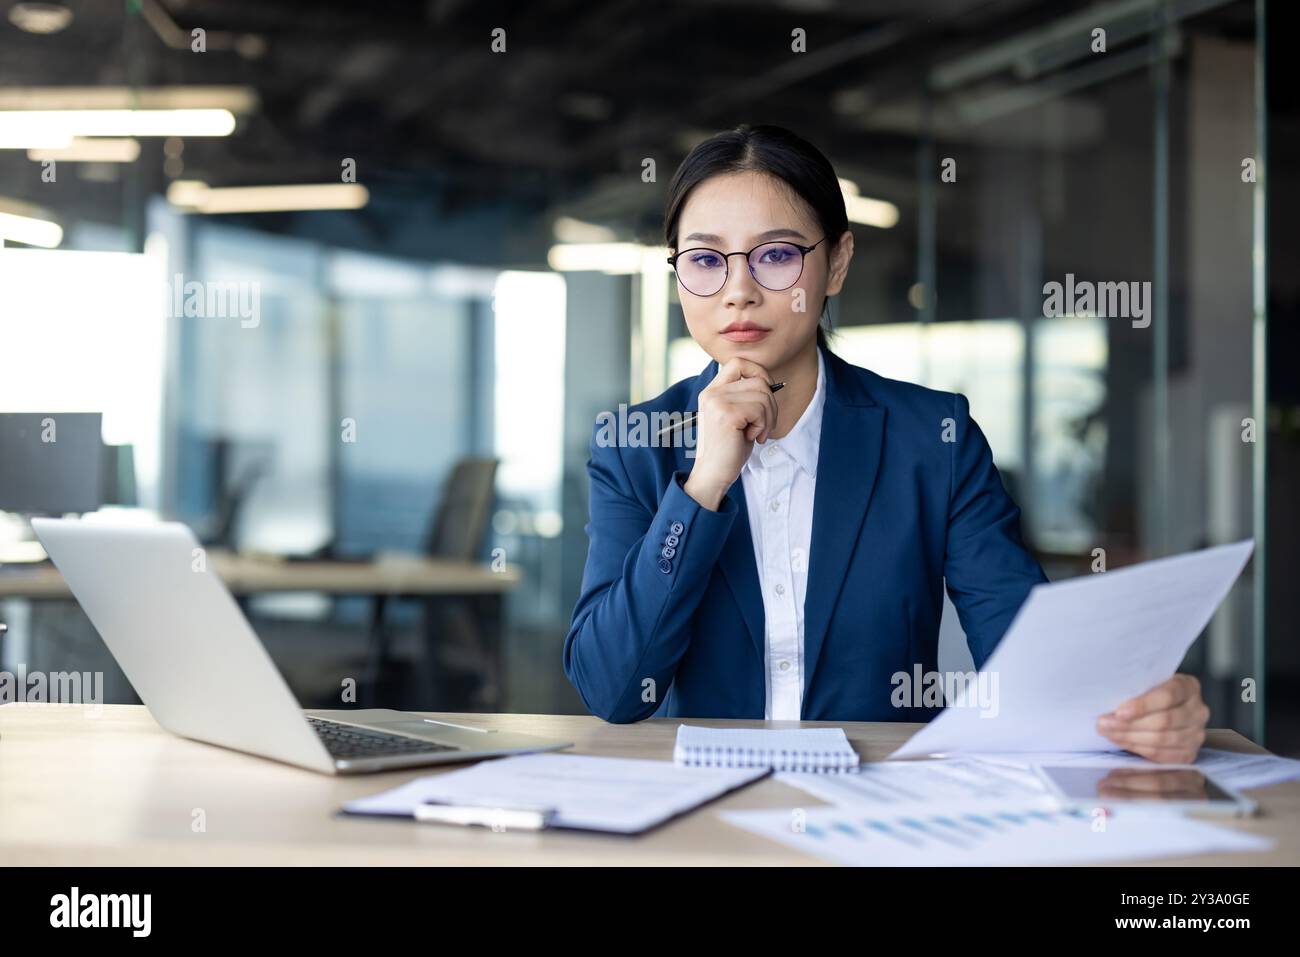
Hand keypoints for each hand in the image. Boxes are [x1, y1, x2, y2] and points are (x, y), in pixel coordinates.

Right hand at [683, 357, 778, 509]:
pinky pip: (760, 409)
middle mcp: (711, 393)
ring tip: (756, 433)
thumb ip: (747, 397)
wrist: (712, 476)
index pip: (739, 362)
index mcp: (712, 391)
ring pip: (763, 394)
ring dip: (768, 417)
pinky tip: (752, 438)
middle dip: (771, 402)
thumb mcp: (738, 418)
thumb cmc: (728, 450)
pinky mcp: (726, 414)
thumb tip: (772, 382)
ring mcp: (717, 402)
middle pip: (757, 379)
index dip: (759, 373)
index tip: (764, 396)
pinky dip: (763, 425)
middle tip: (764, 424)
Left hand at [1096, 674, 1208, 763]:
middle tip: (1103, 724)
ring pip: (1161, 739)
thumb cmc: (1150, 693)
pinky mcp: (1190, 753)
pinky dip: (1139, 750)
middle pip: (1164, 721)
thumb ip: (1136, 689)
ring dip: (1130, 738)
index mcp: (1188, 687)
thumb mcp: (1146, 683)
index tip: (1119, 712)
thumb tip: (1108, 700)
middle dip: (1129, 724)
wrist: (1164, 709)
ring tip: (1108, 734)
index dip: (1143, 705)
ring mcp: (1197, 734)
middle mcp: (1198, 711)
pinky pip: (1163, 755)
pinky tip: (1123, 743)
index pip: (1168, 696)